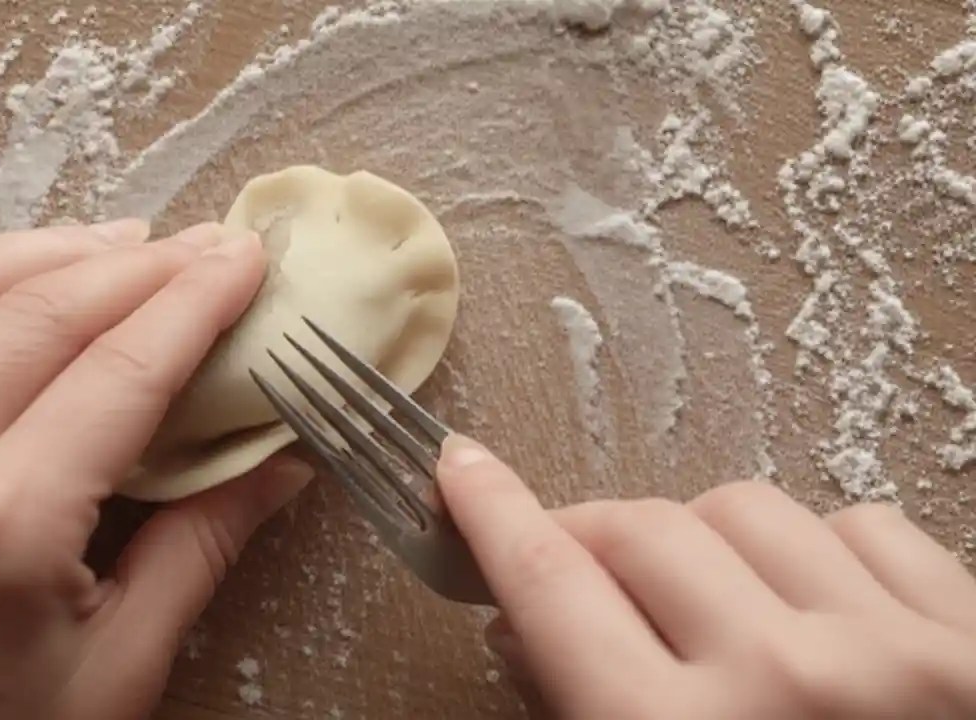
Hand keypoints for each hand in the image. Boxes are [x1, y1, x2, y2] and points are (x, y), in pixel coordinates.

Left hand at [0, 220, 311, 719]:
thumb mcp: (114, 671)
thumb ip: (200, 547)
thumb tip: (279, 460)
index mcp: (1, 527)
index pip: (123, 365)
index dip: (197, 298)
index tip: (246, 257)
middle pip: (41, 307)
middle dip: (138, 261)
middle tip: (201, 243)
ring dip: (44, 252)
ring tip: (117, 244)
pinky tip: (0, 290)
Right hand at [436, 436, 975, 719]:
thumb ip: (572, 718)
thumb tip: (524, 628)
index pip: (548, 580)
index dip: (490, 512)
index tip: (463, 469)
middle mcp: (782, 681)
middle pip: (636, 529)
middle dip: (589, 538)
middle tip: (578, 569)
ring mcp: (892, 652)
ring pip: (744, 510)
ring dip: (701, 546)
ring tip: (705, 607)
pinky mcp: (974, 637)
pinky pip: (862, 528)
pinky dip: (817, 554)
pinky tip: (808, 608)